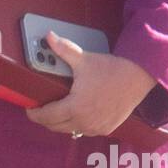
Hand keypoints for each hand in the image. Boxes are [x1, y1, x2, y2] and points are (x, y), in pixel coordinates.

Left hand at [23, 31, 157, 138]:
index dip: (35, 114)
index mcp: (75, 107)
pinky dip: (77, 125)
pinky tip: (75, 116)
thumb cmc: (110, 69)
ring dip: (61, 124)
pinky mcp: (107, 128)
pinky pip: (85, 131)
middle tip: (39, 110)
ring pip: (71, 130)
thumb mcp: (83, 59)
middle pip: (56, 127)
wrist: (137, 77)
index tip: (29, 109)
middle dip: (45, 120)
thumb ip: (63, 49)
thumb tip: (48, 36)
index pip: (47, 116)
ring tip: (56, 112)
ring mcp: (96, 127)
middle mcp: (85, 121)